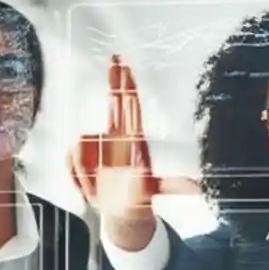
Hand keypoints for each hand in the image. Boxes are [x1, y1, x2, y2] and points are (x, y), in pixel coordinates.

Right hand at [68, 54, 197, 250]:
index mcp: (134, 140)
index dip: (127, 87)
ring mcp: (98, 144)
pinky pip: (71, 159)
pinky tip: (89, 189)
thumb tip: (197, 186)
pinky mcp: (81, 155)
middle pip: (115, 101)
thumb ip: (174, 188)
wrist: (120, 212)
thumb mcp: (156, 191)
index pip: (131, 108)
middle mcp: (116, 136)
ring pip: (81, 144)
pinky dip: (77, 178)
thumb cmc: (138, 197)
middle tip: (115, 57)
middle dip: (115, 80)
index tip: (125, 67)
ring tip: (98, 189)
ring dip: (85, 170)